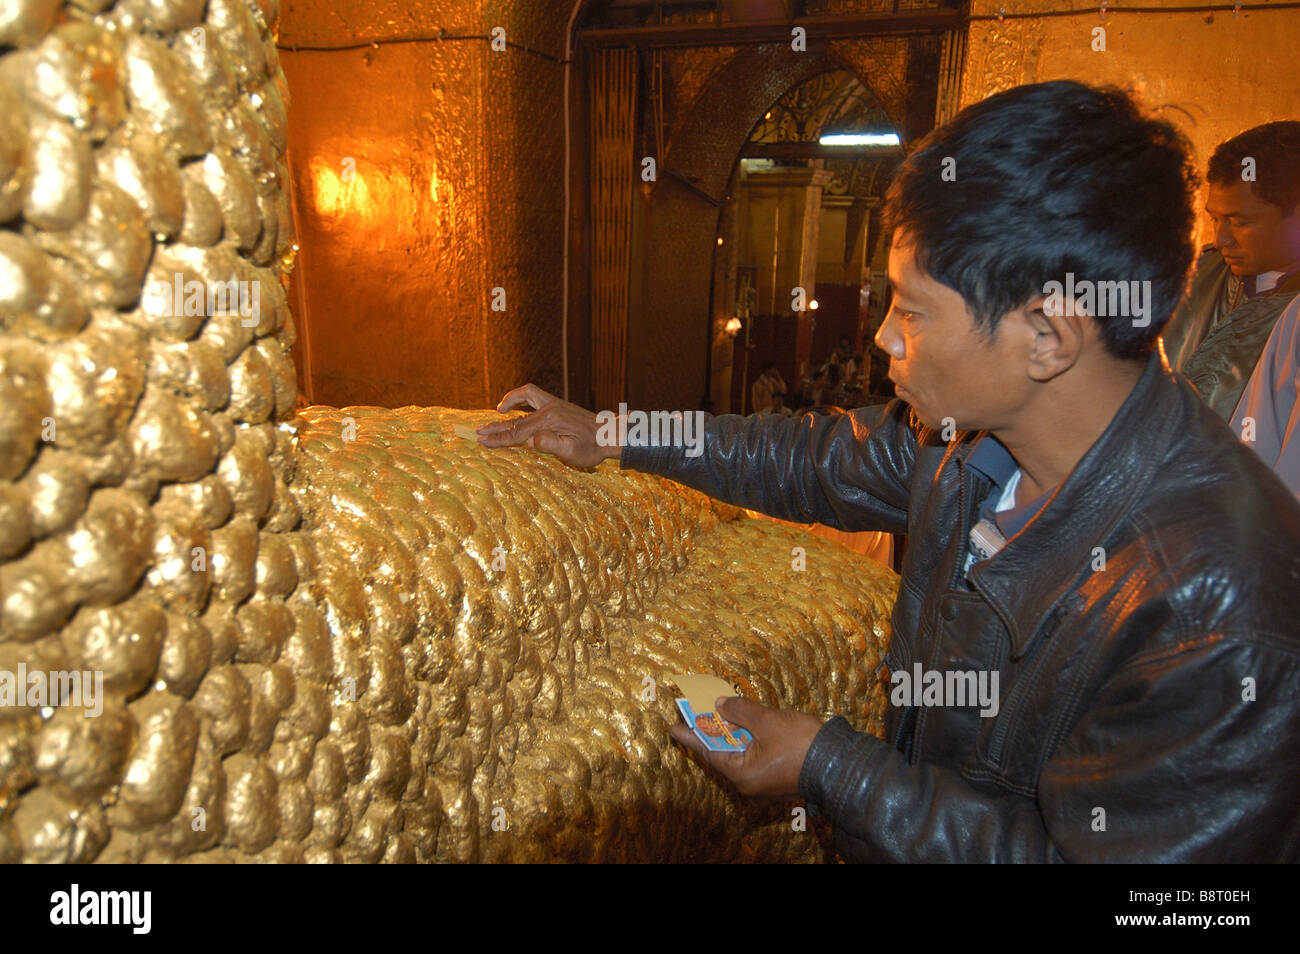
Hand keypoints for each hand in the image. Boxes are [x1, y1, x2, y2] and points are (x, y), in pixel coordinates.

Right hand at [476, 383, 618, 468]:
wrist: (609, 434)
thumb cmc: (592, 447)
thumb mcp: (573, 452)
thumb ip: (551, 445)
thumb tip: (531, 441)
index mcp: (550, 422)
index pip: (518, 432)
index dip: (499, 438)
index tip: (482, 441)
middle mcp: (549, 409)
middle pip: (516, 419)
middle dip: (496, 427)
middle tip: (478, 432)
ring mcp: (553, 404)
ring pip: (523, 400)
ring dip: (508, 404)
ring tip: (496, 412)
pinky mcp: (557, 405)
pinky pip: (533, 395)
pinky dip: (520, 398)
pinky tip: (515, 406)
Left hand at [669, 696, 823, 798]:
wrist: (840, 761)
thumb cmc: (802, 743)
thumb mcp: (766, 721)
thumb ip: (740, 711)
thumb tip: (720, 705)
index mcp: (742, 775)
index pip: (708, 751)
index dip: (690, 734)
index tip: (671, 726)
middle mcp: (750, 785)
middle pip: (724, 752)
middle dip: (713, 730)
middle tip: (696, 711)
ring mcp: (764, 784)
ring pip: (741, 754)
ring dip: (733, 733)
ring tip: (719, 713)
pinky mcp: (777, 778)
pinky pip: (755, 757)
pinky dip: (749, 741)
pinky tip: (746, 724)